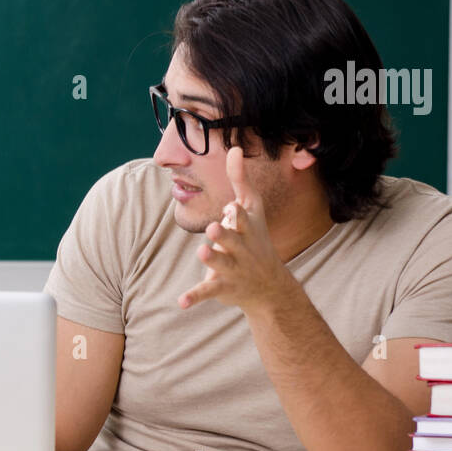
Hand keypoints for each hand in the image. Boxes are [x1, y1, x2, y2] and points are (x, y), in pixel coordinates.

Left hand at [179, 146, 293, 313]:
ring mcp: (232, 269)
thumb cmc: (256, 239)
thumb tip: (235, 148)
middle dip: (224, 235)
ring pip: (220, 263)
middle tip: (214, 228)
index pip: (243, 220)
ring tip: (201, 252)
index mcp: (247, 230)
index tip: (231, 207)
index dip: (237, 215)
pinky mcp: (221, 286)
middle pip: (232, 240)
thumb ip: (241, 180)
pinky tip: (181, 302)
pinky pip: (207, 291)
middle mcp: (241, 249)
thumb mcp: (252, 209)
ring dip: (212, 259)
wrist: (270, 286)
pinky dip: (194, 297)